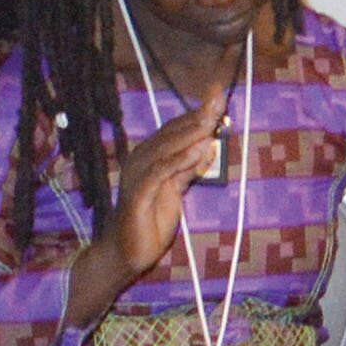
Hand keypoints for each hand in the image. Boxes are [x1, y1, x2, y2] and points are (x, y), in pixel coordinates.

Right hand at [67, 105, 228, 321]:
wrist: (125, 252)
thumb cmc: (150, 220)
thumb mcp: (175, 190)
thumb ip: (189, 170)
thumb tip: (207, 148)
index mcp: (150, 156)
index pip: (177, 128)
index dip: (198, 110)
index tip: (219, 93)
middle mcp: (142, 159)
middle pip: (173, 132)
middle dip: (198, 114)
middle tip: (219, 97)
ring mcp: (138, 176)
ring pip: (167, 148)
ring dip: (191, 132)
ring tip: (212, 118)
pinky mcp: (139, 195)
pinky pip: (161, 173)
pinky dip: (180, 160)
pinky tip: (197, 150)